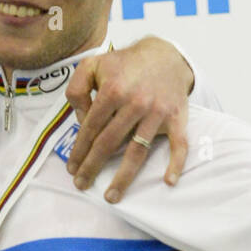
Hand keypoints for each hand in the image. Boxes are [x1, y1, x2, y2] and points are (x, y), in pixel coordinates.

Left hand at [63, 38, 191, 200]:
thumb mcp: (91, 65)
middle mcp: (135, 103)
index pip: (90, 128)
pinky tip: (168, 181)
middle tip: (82, 184)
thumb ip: (76, 90)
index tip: (72, 168)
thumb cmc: (124, 64)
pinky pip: (179, 144)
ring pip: (138, 151)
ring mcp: (157, 112)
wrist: (165, 54)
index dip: (79, 151)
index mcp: (112, 90)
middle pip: (109, 144)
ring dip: (123, 177)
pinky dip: (176, 163)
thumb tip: (80, 120)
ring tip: (111, 196)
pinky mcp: (176, 117)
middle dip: (92, 167)